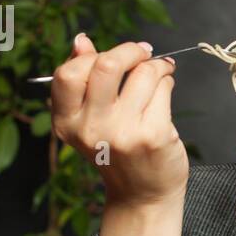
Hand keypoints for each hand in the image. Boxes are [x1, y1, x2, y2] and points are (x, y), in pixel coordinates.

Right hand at [51, 33, 188, 207]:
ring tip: (160, 73)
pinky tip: (164, 91)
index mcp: (67, 122)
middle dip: (131, 50)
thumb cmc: (118, 150)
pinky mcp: (152, 135)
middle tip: (143, 52)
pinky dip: (167, 82)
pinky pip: (163, 88)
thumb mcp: (91, 119)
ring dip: (156, 66)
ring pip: (143, 73)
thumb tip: (82, 41)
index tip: (112, 55)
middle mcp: (91, 128)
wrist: (143, 194)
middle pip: (106, 65)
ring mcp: (123, 133)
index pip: (67, 73)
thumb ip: (84, 79)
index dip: (92, 56)